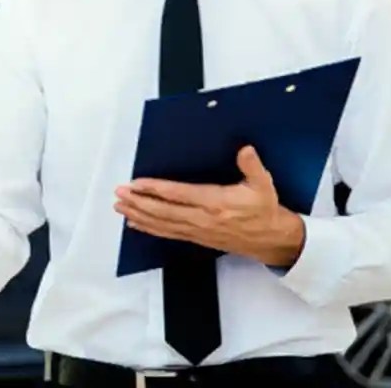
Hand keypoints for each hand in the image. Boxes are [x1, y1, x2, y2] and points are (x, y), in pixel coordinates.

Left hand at [113, 145, 305, 266]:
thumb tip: (245, 150)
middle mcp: (203, 219)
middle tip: (119, 194)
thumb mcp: (264, 185)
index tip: (137, 183)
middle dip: (139, 202)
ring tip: (120, 206)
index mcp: (216, 203)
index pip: (180, 195)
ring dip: (139, 215)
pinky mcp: (196, 237)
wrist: (271, 239)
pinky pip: (168, 233)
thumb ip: (253, 166)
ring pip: (162, 223)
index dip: (156, 190)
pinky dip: (149, 228)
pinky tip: (135, 222)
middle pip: (164, 211)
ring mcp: (197, 230)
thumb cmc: (264, 211)